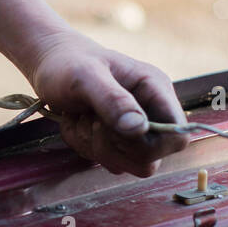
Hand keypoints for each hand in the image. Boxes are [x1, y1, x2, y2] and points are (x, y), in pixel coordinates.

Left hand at [27, 31, 189, 175]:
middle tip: (91, 121)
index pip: (178, 135)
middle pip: (150, 159)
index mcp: (155, 90)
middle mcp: (149, 112)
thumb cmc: (67, 62)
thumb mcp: (85, 76)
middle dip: (113, 147)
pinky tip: (75, 122)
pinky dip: (84, 146)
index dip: (152, 145)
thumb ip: (112, 100)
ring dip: (94, 146)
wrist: (49, 63)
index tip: (118, 130)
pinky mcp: (115, 140)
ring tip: (80, 118)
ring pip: (126, 164)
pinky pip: (106, 161)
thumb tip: (138, 128)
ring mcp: (132, 128)